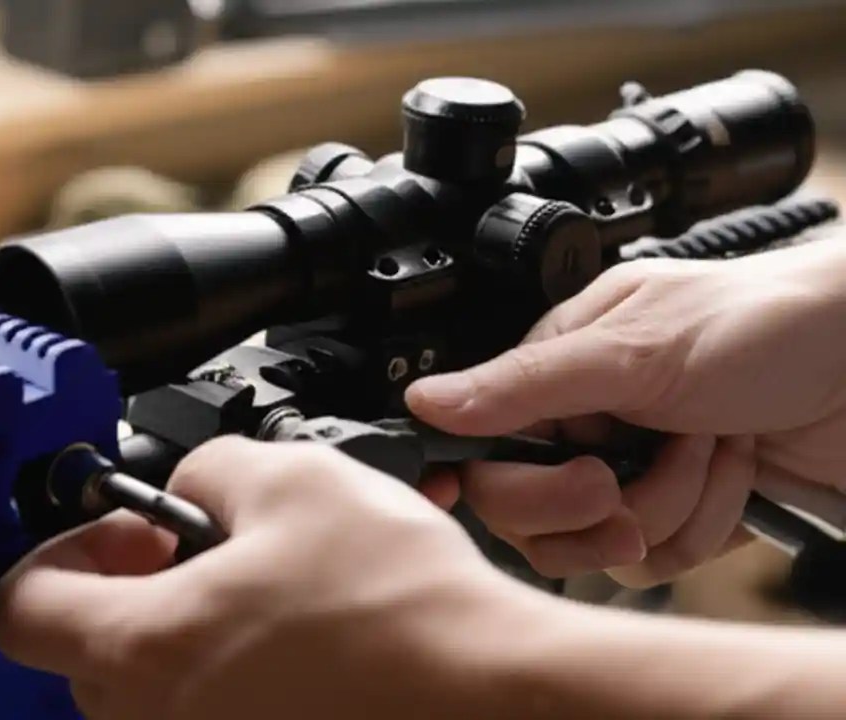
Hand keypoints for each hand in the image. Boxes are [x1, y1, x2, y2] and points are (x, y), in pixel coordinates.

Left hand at [0, 437, 538, 719]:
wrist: (497, 693)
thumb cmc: (404, 607)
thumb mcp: (290, 477)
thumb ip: (207, 469)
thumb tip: (194, 490)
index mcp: (144, 648)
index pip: (17, 609)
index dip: (59, 553)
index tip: (125, 534)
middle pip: (83, 650)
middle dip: (128, 589)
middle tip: (196, 552)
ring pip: (148, 690)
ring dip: (181, 634)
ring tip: (260, 594)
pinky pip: (208, 715)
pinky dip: (227, 678)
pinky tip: (292, 642)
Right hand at [407, 241, 845, 585]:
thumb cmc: (766, 324)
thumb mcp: (632, 348)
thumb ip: (522, 382)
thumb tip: (425, 399)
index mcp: (557, 372)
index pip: (487, 454)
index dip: (505, 486)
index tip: (523, 494)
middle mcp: (588, 425)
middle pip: (533, 513)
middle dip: (591, 499)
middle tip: (619, 475)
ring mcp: (635, 471)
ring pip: (602, 543)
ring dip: (670, 498)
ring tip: (709, 443)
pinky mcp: (684, 512)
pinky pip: (661, 557)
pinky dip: (708, 516)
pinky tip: (735, 467)